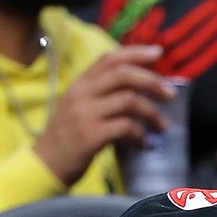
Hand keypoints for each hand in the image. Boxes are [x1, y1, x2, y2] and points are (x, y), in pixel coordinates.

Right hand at [34, 45, 175, 186]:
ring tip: (162, 126)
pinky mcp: (91, 135)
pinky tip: (144, 144)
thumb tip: (139, 90)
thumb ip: (102, 94)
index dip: (135, 53)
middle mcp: (81, 94)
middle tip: (171, 94)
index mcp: (80, 84)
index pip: (109, 59)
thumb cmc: (67, 137)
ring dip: (152, 112)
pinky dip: (140, 135)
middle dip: (152, 82)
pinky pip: (125, 127)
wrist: (45, 164)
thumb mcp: (79, 107)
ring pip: (128, 100)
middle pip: (123, 75)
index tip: (158, 53)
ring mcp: (85, 114)